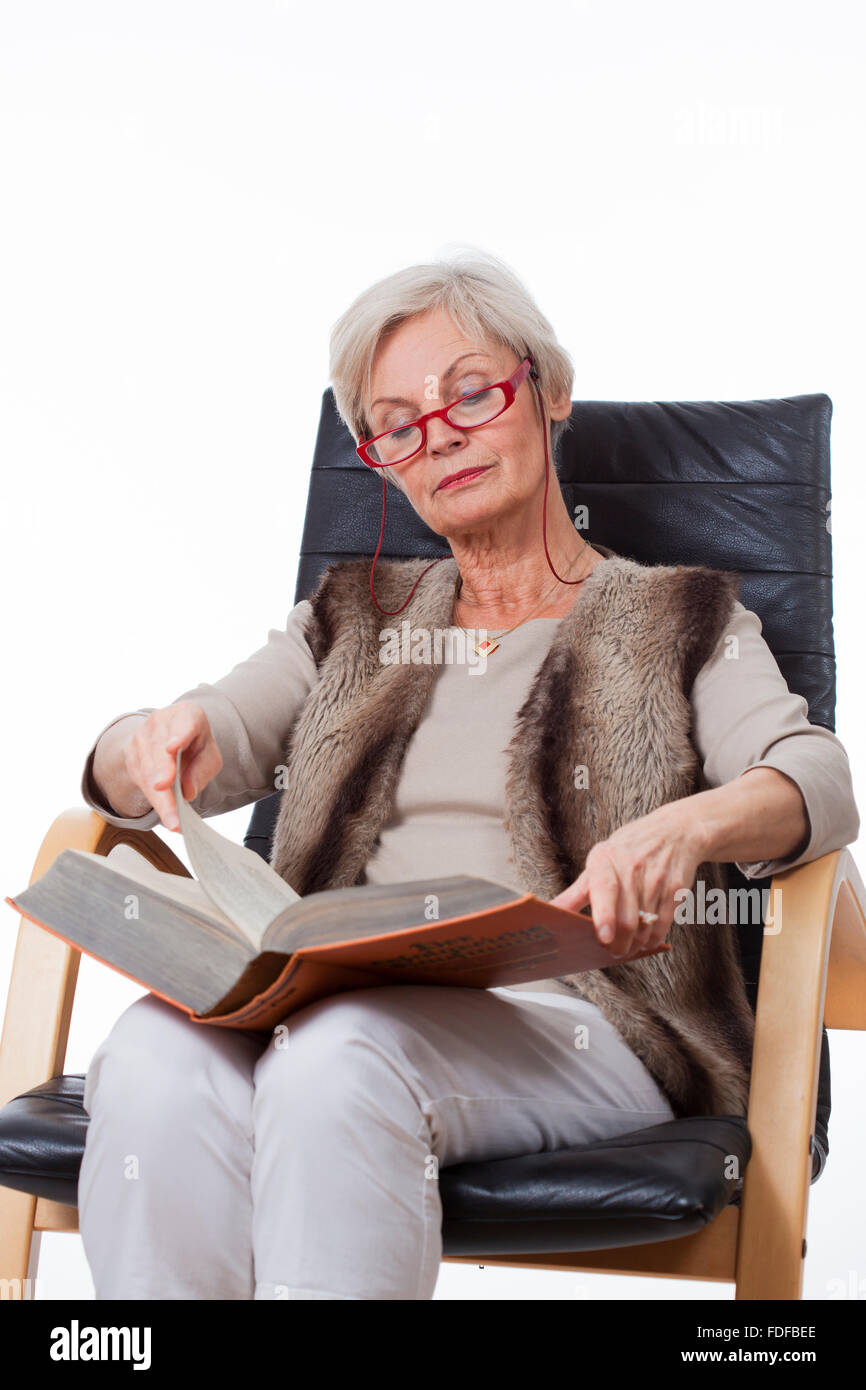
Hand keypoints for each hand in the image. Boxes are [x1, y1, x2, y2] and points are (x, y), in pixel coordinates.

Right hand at [119, 702, 221, 831]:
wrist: (171, 736)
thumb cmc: (195, 745)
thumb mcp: (209, 755)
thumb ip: (203, 770)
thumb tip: (187, 790)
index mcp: (187, 714)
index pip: (184, 723)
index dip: (178, 736)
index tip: (172, 749)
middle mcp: (161, 720)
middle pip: (161, 753)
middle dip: (164, 778)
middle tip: (171, 804)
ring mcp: (141, 734)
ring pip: (148, 770)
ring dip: (160, 798)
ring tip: (173, 821)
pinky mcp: (130, 751)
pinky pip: (140, 779)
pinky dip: (153, 799)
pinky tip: (166, 815)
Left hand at [550, 805, 705, 957]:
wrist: (675, 831)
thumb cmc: (628, 850)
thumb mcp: (599, 862)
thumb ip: (576, 892)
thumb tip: (550, 914)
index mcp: (606, 859)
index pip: (605, 889)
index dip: (604, 916)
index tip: (603, 937)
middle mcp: (632, 868)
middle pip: (626, 918)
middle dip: (618, 944)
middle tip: (611, 952)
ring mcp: (656, 879)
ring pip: (644, 926)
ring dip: (635, 945)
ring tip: (626, 948)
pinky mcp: (675, 889)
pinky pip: (663, 925)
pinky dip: (652, 939)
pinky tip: (644, 940)